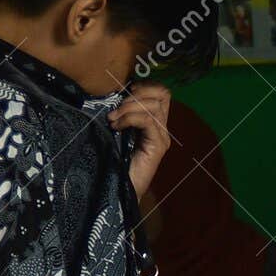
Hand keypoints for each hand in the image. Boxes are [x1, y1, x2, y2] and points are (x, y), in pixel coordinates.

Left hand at [111, 82, 172, 198]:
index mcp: (155, 122)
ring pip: (153, 106)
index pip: (161, 92)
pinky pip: (148, 121)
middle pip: (162, 94)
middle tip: (117, 107)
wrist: (119, 190)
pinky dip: (130, 119)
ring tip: (113, 119)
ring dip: (128, 108)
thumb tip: (113, 92)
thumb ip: (122, 112)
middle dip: (136, 94)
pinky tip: (117, 126)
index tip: (124, 93)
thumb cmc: (114, 160)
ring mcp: (162, 137)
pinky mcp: (158, 146)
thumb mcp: (117, 129)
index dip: (144, 86)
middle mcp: (162, 128)